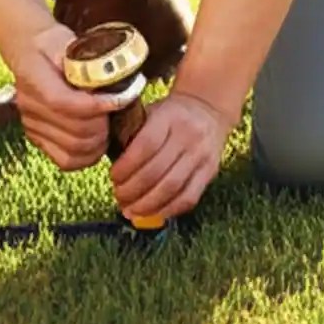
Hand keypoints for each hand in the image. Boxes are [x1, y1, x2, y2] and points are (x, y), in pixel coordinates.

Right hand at [10, 24, 125, 171]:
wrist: (31, 50)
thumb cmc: (55, 45)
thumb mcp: (70, 42)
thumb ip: (88, 60)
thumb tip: (116, 77)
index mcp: (35, 78)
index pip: (68, 103)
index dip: (100, 105)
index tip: (124, 97)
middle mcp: (29, 105)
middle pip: (76, 130)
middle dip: (104, 124)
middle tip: (118, 111)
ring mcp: (31, 124)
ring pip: (74, 149)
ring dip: (99, 141)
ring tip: (109, 126)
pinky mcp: (36, 137)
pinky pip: (65, 160)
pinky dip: (87, 156)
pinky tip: (97, 142)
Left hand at [109, 92, 233, 219]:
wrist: (208, 110)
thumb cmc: (170, 115)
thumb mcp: (151, 113)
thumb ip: (133, 135)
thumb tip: (114, 170)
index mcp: (169, 118)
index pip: (146, 146)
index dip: (126, 167)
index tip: (113, 177)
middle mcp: (188, 136)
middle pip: (156, 172)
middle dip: (132, 190)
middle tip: (119, 197)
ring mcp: (201, 156)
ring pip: (172, 188)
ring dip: (147, 205)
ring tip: (130, 211)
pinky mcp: (210, 172)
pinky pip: (188, 198)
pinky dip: (168, 210)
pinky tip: (152, 214)